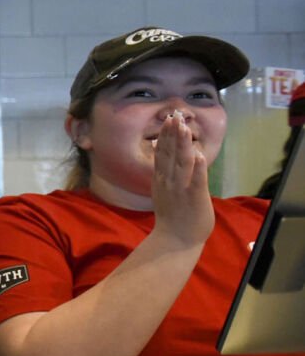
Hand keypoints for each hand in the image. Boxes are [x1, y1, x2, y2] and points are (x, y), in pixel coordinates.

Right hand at [148, 112, 212, 250]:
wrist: (176, 240)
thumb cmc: (173, 215)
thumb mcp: (162, 189)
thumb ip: (162, 170)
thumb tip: (156, 148)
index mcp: (162, 178)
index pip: (162, 152)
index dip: (165, 135)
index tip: (169, 119)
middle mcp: (169, 180)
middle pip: (170, 153)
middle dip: (173, 134)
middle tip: (175, 116)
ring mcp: (181, 189)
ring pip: (182, 162)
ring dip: (183, 144)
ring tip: (184, 128)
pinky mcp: (194, 197)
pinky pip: (196, 181)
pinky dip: (198, 168)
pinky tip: (200, 155)